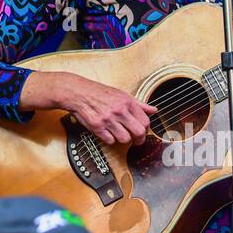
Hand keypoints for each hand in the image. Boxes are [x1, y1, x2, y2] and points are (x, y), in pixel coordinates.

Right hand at [20, 71, 154, 145]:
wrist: (78, 92)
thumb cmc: (99, 93)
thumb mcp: (121, 94)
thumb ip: (139, 104)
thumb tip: (153, 110)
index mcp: (127, 102)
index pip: (145, 121)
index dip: (146, 129)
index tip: (142, 131)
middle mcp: (119, 111)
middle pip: (138, 133)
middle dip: (139, 139)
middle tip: (136, 140)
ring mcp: (108, 119)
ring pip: (125, 139)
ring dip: (123, 139)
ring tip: (119, 134)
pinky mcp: (97, 127)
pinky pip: (110, 141)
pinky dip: (109, 139)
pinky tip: (107, 132)